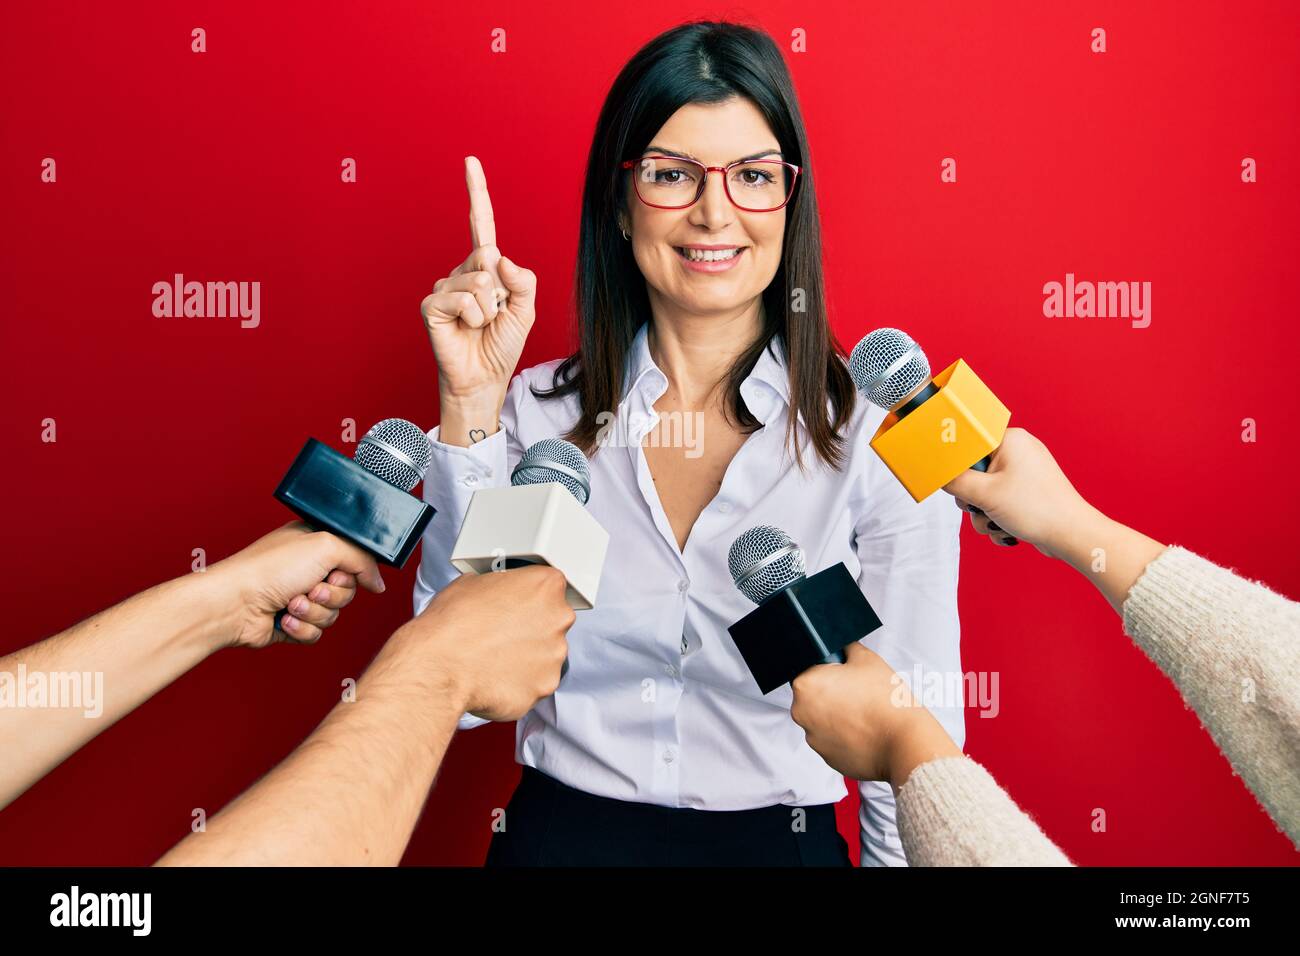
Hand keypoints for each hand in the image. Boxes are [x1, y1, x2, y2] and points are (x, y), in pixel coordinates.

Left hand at [206, 523, 386, 648]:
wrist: (235, 603)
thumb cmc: (270, 568)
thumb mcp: (326, 546)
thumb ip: (361, 559)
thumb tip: (378, 581)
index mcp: (315, 546)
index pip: (353, 561)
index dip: (351, 572)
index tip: (337, 572)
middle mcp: (307, 570)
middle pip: (346, 591)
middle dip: (331, 594)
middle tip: (310, 587)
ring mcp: (299, 597)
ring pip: (332, 614)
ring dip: (314, 612)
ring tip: (291, 603)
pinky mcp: (292, 623)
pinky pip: (316, 633)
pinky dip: (302, 628)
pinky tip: (284, 619)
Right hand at [396, 565, 574, 720]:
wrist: (439, 666)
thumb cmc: (452, 624)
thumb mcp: (472, 583)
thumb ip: (500, 587)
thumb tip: (495, 594)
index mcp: (546, 586)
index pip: (549, 586)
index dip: (528, 597)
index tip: (516, 605)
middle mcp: (558, 619)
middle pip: (551, 622)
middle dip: (530, 628)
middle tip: (501, 634)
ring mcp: (554, 656)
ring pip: (545, 656)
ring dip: (526, 658)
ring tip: (493, 658)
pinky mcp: (544, 687)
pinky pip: (535, 683)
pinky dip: (518, 683)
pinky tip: (494, 678)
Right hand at [420, 156, 536, 440]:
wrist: (484, 378)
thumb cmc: (501, 345)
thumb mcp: (526, 310)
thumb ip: (522, 279)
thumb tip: (497, 257)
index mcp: (485, 268)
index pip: (480, 224)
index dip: (476, 192)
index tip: (470, 161)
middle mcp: (463, 271)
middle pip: (489, 258)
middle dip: (502, 292)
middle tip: (494, 317)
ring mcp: (445, 287)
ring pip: (479, 281)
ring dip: (489, 310)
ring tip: (480, 326)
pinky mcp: (433, 305)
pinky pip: (462, 299)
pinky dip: (473, 317)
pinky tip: (466, 329)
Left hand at [790, 644, 959, 786]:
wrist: (905, 742)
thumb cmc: (885, 701)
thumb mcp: (867, 659)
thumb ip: (847, 647)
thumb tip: (842, 646)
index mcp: (805, 685)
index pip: (808, 670)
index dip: (827, 669)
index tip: (844, 674)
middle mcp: (801, 714)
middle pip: (813, 696)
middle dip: (831, 693)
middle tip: (858, 692)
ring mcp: (813, 739)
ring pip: (823, 720)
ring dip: (838, 715)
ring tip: (864, 713)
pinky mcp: (828, 758)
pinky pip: (833, 741)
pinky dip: (846, 736)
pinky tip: (865, 731)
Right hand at [943, 427, 1095, 556]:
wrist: (1072, 535)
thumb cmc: (1038, 509)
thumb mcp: (985, 494)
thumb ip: (954, 481)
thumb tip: (935, 472)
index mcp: (1010, 440)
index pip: (968, 443)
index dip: (957, 464)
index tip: (954, 481)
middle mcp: (1017, 452)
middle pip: (972, 472)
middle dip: (972, 499)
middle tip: (982, 505)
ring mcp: (1022, 474)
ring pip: (983, 493)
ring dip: (984, 515)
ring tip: (999, 523)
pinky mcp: (1025, 494)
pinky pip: (998, 504)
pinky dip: (998, 520)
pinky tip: (1008, 530)